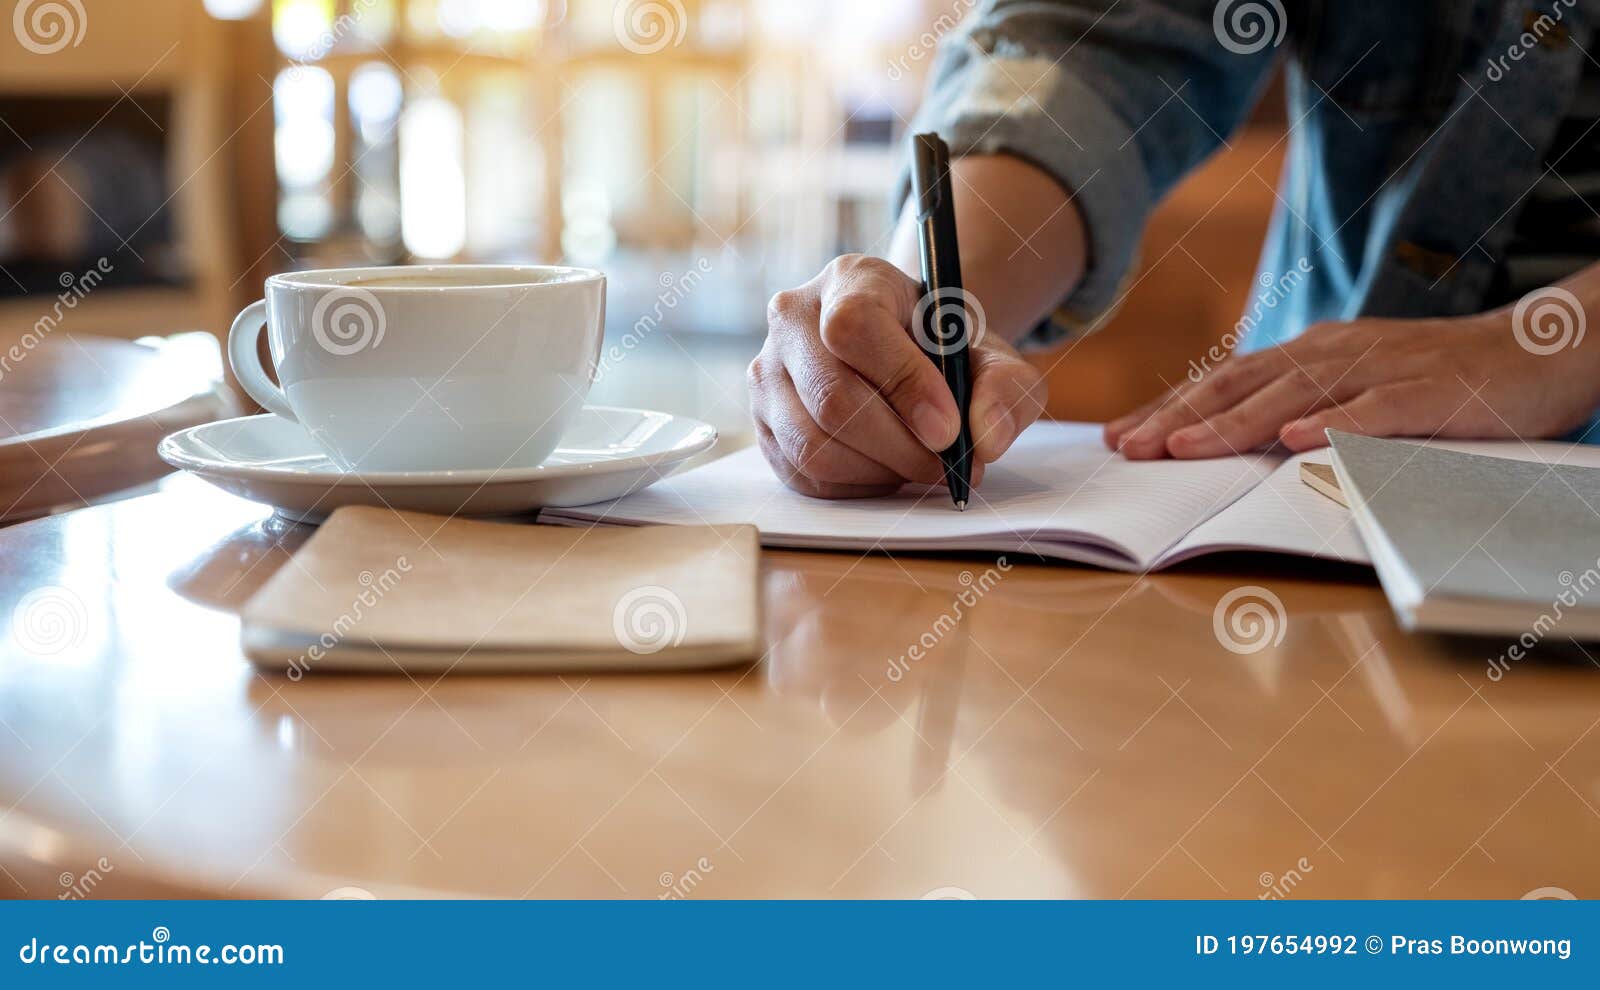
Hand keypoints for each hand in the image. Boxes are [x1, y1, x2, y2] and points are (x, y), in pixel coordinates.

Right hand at [750, 254, 1046, 497]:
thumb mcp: (991, 353)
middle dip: (900, 447)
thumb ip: (1006, 388)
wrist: (906, 350)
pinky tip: (887, 468)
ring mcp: (768, 374)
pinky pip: (802, 474)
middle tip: (947, 466)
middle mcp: (792, 319)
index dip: (903, 384)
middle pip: (831, 399)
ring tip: (920, 465)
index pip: (853, 327)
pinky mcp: (763, 424)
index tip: (948, 428)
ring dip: (880, 471)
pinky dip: (855, 485)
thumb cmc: (943, 348)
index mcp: (849, 281)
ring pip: (813, 445)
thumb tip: (986, 439)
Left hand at [1103, 307, 1599, 458]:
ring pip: (1295, 396)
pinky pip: (1376, 409)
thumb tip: (1234, 440)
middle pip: (1244, 385)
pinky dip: (1335, 425)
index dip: (1170, 408)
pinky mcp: (1428, 393)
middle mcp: (1335, 355)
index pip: (1226, 382)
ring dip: (1235, 422)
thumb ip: (1300, 405)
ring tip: (1185, 447)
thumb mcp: (1355, 385)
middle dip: (1180, 417)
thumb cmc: (1436, 378)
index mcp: (1312, 354)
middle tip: (1128, 447)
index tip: (1118, 437)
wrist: (1534, 351)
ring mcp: (1381, 370)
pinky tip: (1295, 442)